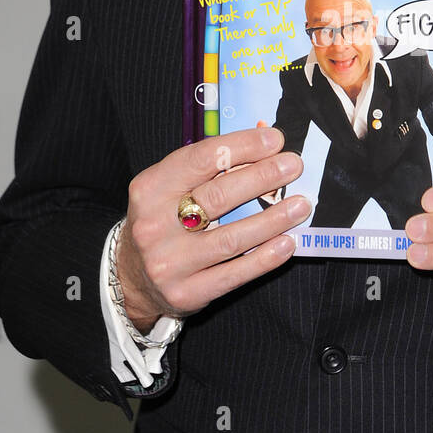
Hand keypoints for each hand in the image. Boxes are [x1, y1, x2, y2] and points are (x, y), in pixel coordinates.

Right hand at [116, 126, 309, 331]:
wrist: (133, 277)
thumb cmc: (163, 221)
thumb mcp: (169, 188)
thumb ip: (208, 169)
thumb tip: (263, 149)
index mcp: (150, 188)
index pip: (202, 159)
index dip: (243, 146)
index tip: (275, 139)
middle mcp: (154, 225)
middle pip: (218, 196)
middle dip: (263, 177)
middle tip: (293, 166)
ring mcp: (169, 262)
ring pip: (231, 238)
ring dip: (272, 219)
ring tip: (300, 205)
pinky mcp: (186, 293)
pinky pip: (235, 274)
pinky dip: (265, 258)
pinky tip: (287, 242)